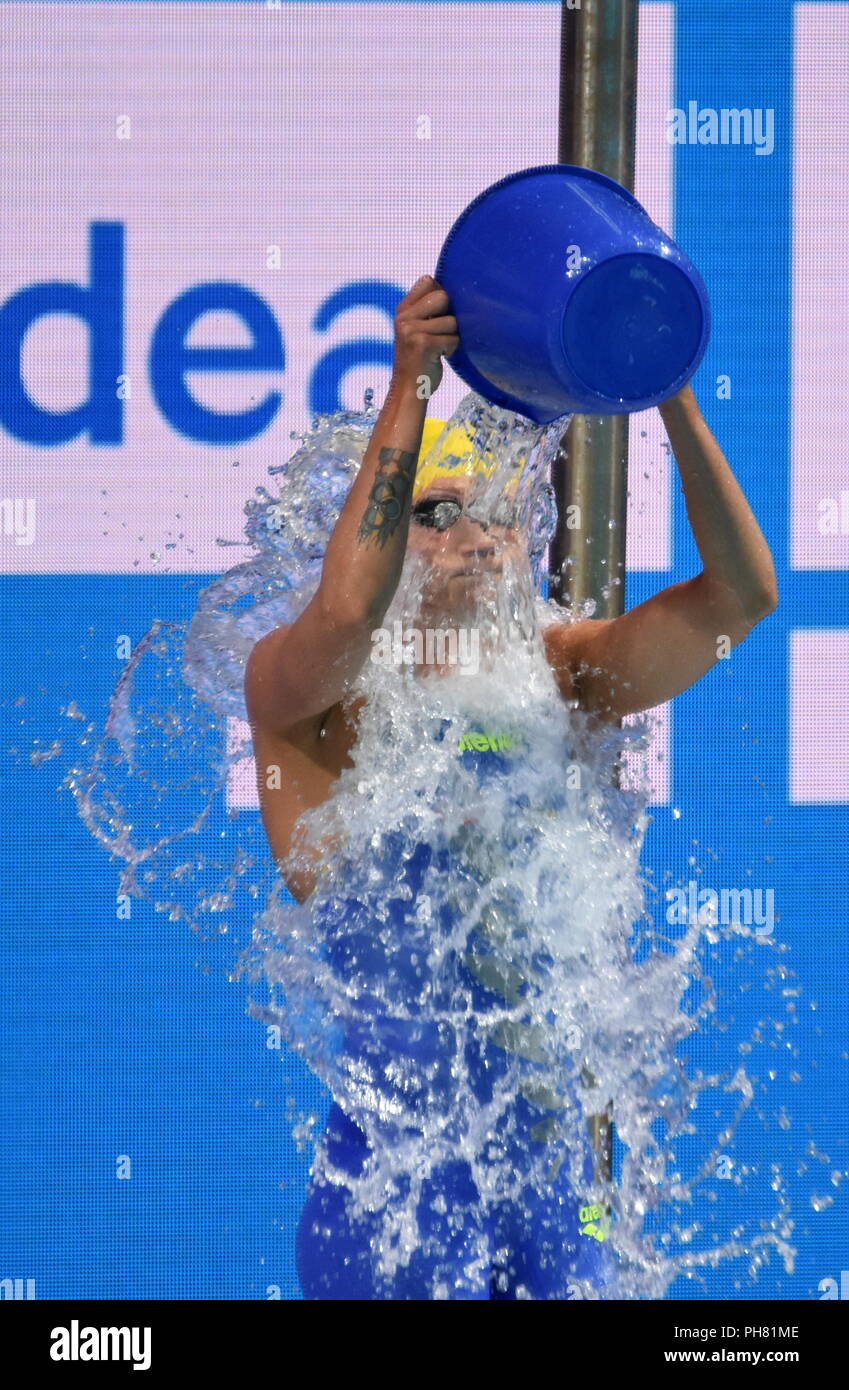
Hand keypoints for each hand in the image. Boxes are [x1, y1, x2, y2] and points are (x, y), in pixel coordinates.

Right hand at [391, 275, 458, 399]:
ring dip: (453, 336)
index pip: (428, 281)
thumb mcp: (415, 329)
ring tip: (440, 348)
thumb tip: (455, 292)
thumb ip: (426, 310)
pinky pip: (454, 339)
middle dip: (449, 314)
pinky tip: (440, 357)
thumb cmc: (418, 360)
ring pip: (452, 320)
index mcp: (403, 310)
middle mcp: (404, 317)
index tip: (439, 315)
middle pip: (443, 296)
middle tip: (441, 332)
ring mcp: (412, 330)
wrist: (408, 390)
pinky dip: (453, 350)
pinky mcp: (423, 344)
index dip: (441, 294)